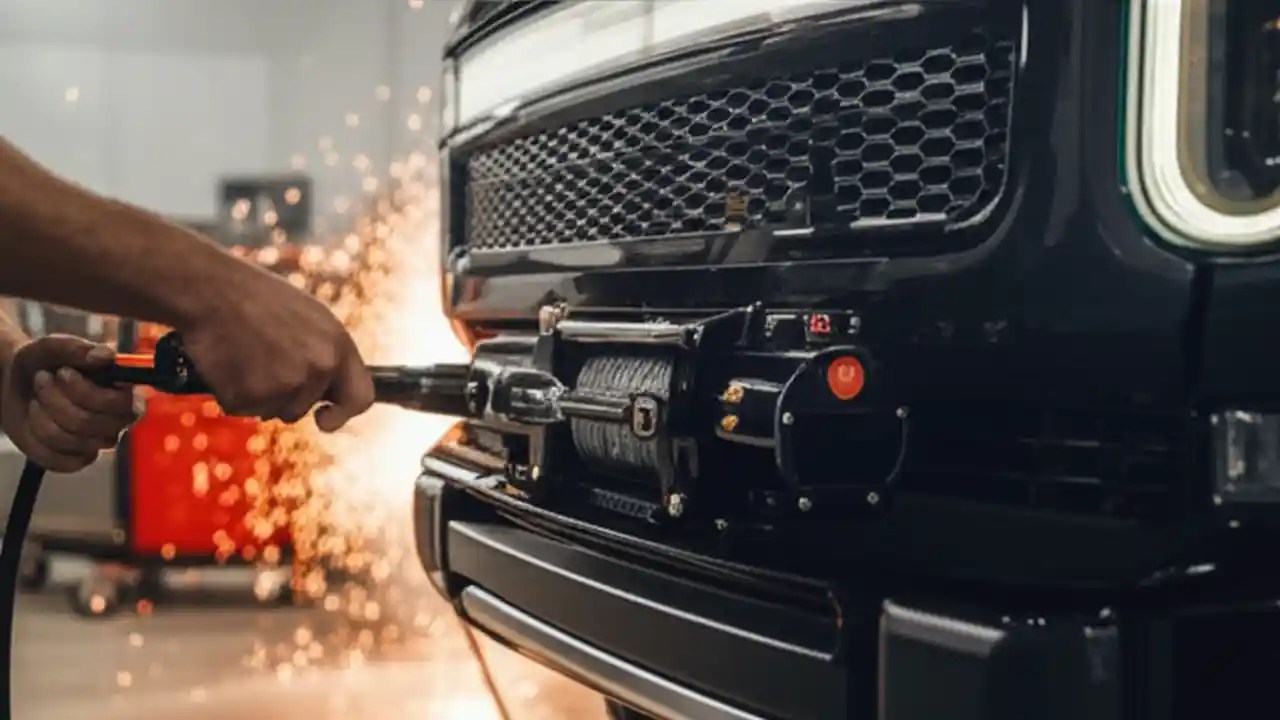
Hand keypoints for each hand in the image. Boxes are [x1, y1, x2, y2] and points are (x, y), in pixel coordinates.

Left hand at [0, 335, 136, 472]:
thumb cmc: (42, 361)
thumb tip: (107, 356)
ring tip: (36, 397)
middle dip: (56, 400)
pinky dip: (36, 437)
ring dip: (42, 414)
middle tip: (42, 379)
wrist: (14, 382)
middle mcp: (117, 421)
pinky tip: (36, 419)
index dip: (89, 393)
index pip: (125, 406)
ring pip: (70, 440)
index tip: (63, 372)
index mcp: (125, 392)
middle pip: (91, 424)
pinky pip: (57, 459)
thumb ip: (79, 348)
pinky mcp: (75, 460)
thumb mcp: (53, 347)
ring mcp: (97, 443)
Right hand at [179, 269, 373, 429]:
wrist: (211, 289)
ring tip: (244, 354)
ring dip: (256, 393)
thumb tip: (333, 389)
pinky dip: (229, 392)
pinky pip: (240, 408)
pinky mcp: (251, 396)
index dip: (342, 414)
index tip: (324, 419)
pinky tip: (227, 361)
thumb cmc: (257, 298)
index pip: (361, 397)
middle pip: (302, 408)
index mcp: (338, 346)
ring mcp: (286, 385)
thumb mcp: (311, 317)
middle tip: (260, 359)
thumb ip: (327, 353)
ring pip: (272, 410)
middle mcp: (318, 368)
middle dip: (283, 395)